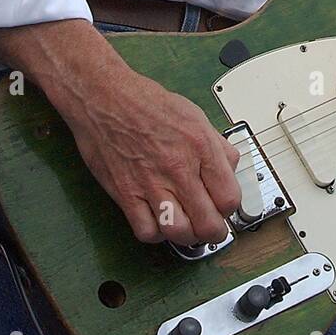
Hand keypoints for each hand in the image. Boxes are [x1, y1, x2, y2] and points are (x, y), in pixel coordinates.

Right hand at [56, 63, 241, 244]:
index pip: (229, 197)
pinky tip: (158, 221)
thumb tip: (230, 167)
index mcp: (200, 146)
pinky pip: (146, 231)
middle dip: (214, 231)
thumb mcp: (194, 115)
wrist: (105, 98)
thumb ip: (216, 145)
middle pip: (207, 223)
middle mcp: (177, 167)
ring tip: (187, 227)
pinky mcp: (125, 193)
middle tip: (211, 228)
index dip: (230, 208)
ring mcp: (150, 183)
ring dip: (186, 236)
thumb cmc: (146, 103)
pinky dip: (155, 234)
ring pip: (179, 232)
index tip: (224, 208)